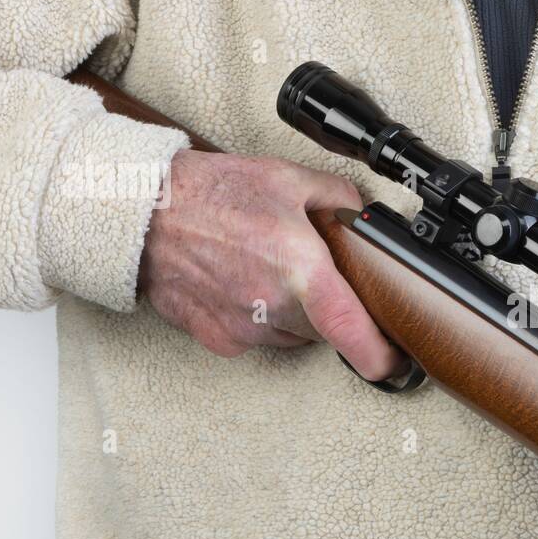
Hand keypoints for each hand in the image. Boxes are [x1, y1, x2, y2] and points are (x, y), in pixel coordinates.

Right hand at [139, 149, 404, 377]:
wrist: (141, 213)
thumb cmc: (209, 194)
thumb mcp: (288, 178)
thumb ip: (339, 200)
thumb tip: (363, 218)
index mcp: (299, 270)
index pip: (352, 331)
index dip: (382, 355)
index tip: (396, 360)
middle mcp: (273, 308)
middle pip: (328, 330)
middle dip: (332, 308)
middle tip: (316, 275)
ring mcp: (244, 329)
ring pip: (294, 335)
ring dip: (295, 312)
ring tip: (270, 268)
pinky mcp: (219, 339)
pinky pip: (259, 335)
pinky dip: (261, 316)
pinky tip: (243, 281)